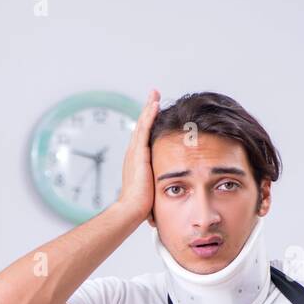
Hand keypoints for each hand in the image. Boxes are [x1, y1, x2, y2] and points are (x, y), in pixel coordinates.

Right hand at [117, 89, 159, 223]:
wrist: (131, 209)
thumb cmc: (142, 206)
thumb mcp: (152, 189)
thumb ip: (159, 183)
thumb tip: (172, 189)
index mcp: (137, 162)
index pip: (143, 138)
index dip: (149, 124)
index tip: (155, 113)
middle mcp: (133, 154)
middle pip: (141, 127)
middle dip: (148, 110)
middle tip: (153, 95)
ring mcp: (134, 153)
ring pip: (143, 124)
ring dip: (149, 108)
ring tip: (154, 94)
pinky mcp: (138, 153)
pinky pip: (144, 129)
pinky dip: (149, 116)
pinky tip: (155, 104)